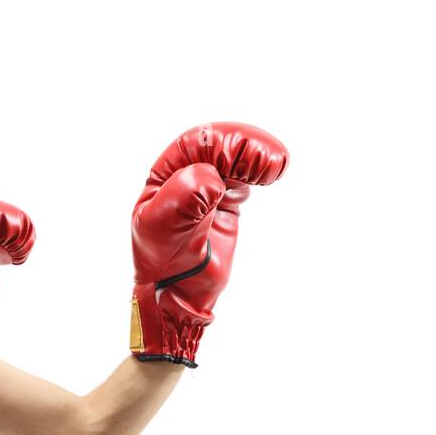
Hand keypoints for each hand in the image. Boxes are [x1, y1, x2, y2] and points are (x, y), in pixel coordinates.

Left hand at [130, 122, 288, 366]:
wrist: (178, 291)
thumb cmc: (162, 259)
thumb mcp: (163, 225)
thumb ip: (184, 198)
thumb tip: (213, 179)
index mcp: (164, 175)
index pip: (194, 144)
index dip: (220, 143)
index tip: (241, 159)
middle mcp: (186, 175)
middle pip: (219, 145)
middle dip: (245, 145)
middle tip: (267, 161)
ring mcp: (209, 188)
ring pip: (236, 158)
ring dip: (257, 155)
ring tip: (273, 168)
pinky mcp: (228, 202)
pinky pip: (245, 177)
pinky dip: (259, 171)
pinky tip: (270, 174)